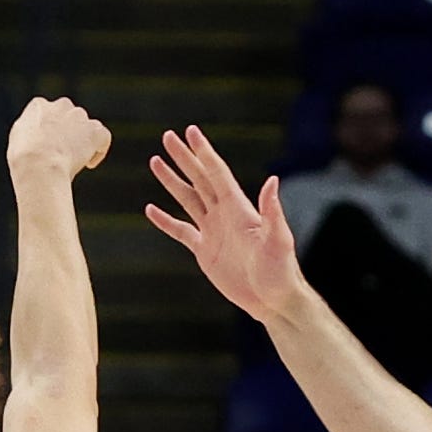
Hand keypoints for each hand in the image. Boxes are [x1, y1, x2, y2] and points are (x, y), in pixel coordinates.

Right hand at [7, 95, 112, 180]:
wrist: (38, 164)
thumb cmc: (24, 158)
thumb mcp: (17, 140)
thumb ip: (30, 132)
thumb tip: (38, 138)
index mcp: (39, 105)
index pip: (49, 112)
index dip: (51, 129)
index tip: (49, 145)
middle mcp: (61, 105)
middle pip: (70, 116)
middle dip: (69, 132)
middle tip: (64, 152)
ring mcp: (79, 116)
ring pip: (87, 126)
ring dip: (84, 141)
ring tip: (76, 160)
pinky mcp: (94, 130)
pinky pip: (103, 136)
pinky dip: (99, 149)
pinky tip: (90, 163)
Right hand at [146, 126, 305, 322]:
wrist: (273, 300)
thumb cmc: (281, 270)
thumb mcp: (278, 239)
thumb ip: (272, 211)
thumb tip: (273, 180)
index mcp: (239, 208)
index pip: (217, 173)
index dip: (204, 152)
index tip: (191, 131)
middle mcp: (224, 214)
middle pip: (199, 179)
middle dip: (184, 157)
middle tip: (167, 136)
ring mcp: (213, 231)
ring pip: (187, 199)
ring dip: (172, 181)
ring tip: (155, 162)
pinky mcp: (204, 251)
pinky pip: (180, 231)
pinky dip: (165, 221)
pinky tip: (150, 209)